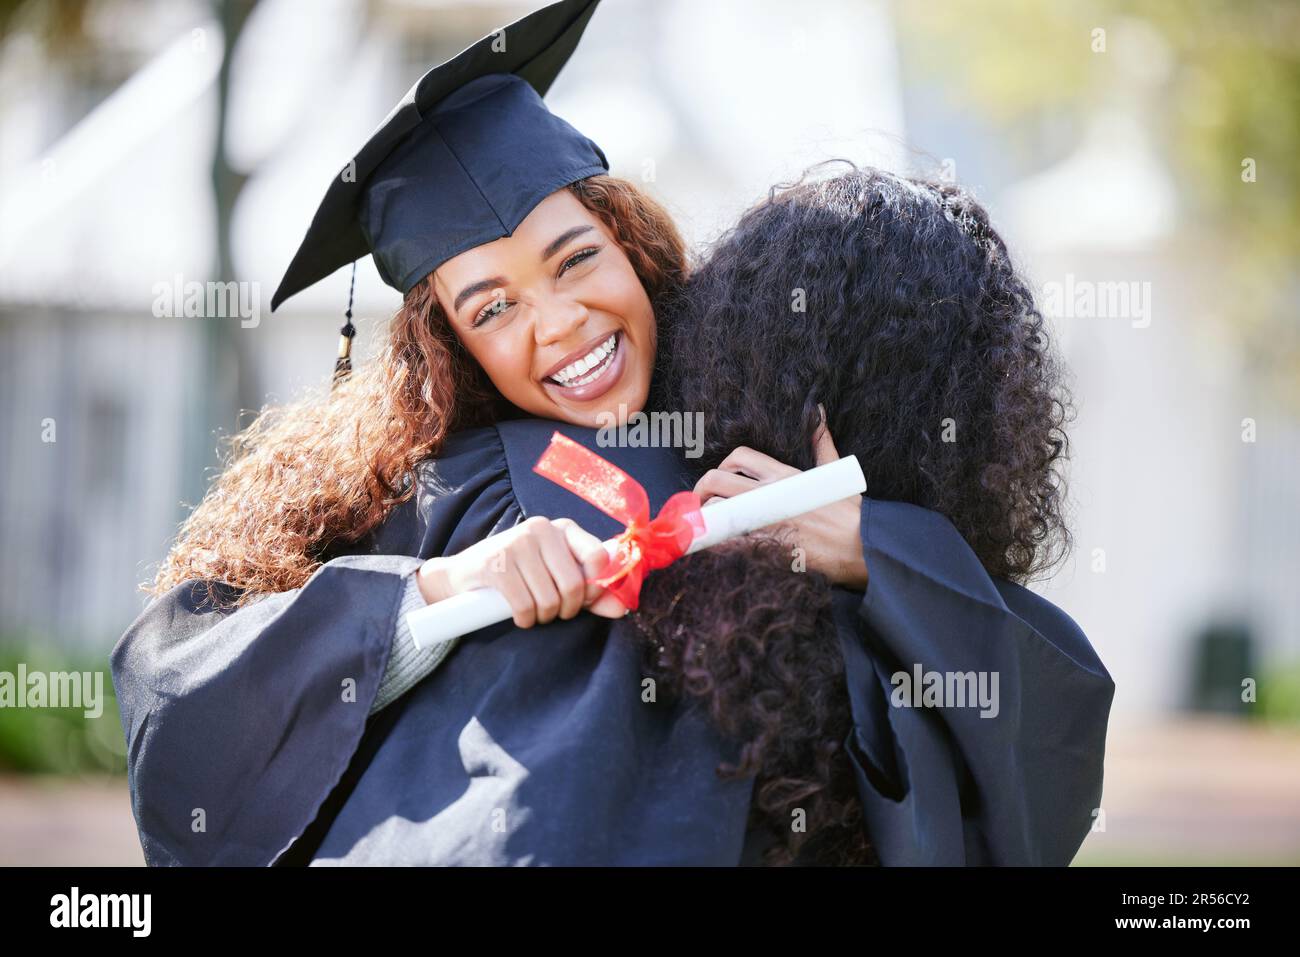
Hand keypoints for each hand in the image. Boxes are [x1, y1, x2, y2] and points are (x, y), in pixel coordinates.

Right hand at [416, 516, 628, 627]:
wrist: (464, 576)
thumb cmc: (520, 576)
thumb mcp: (557, 577)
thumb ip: (591, 592)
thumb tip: (622, 608)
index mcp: (562, 528)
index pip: (598, 556)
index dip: (595, 587)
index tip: (583, 600)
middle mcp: (541, 529)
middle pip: (574, 584)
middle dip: (567, 609)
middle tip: (555, 612)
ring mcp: (516, 544)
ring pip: (550, 599)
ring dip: (544, 617)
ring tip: (534, 612)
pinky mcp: (496, 564)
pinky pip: (525, 606)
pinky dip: (526, 619)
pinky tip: (520, 616)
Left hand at [693, 405, 867, 588]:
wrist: (864, 546)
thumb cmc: (850, 513)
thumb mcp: (835, 471)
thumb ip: (822, 443)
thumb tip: (819, 411)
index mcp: (783, 475)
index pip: (739, 457)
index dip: (721, 466)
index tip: (717, 481)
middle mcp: (770, 494)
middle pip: (717, 480)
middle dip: (699, 491)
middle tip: (698, 505)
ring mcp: (766, 520)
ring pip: (717, 511)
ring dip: (705, 519)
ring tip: (704, 528)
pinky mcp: (767, 547)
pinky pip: (728, 543)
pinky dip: (715, 545)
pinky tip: (711, 547)